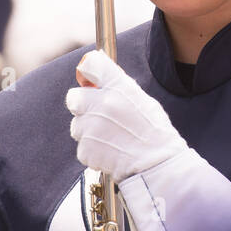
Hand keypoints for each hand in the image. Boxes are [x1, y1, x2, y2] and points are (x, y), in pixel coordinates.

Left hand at [65, 50, 194, 179]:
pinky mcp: (86, 149)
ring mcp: (91, 127)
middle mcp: (101, 104)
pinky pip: (82, 147)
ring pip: (77, 126)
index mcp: (118, 87)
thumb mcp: (142, 100)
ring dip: (88, 131)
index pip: (91, 65)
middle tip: (96, 114)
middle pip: (73, 97)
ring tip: (111, 139)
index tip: (90, 78)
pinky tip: (111, 151)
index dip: (89, 71)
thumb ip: (119, 88)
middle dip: (82, 106)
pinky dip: (93, 151)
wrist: (157, 165)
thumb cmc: (154, 132)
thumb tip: (100, 80)